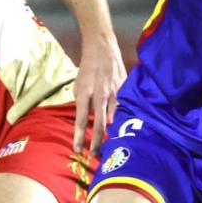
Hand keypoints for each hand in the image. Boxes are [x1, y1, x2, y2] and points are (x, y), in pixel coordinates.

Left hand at [74, 35, 125, 153]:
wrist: (102, 47)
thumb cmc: (87, 68)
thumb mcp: (78, 85)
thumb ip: (82, 103)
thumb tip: (86, 121)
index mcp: (85, 93)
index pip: (81, 120)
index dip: (79, 137)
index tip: (77, 150)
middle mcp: (100, 94)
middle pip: (98, 124)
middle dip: (96, 142)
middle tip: (94, 155)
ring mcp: (114, 92)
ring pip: (113, 118)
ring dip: (110, 133)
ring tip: (109, 146)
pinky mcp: (124, 89)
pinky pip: (123, 107)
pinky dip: (121, 118)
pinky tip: (123, 128)